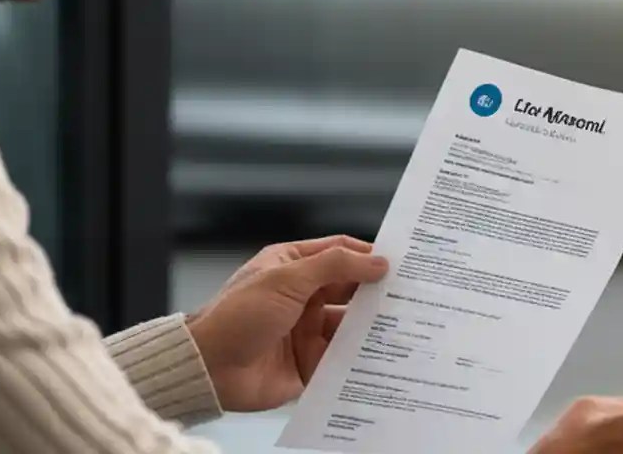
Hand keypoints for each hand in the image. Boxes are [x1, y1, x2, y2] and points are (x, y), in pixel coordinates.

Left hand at [185, 235, 387, 411]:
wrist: (208, 370)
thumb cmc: (237, 316)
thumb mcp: (287, 280)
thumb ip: (335, 267)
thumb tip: (378, 260)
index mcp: (293, 266)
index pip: (339, 252)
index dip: (369, 253)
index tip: (402, 260)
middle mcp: (303, 296)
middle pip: (350, 288)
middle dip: (377, 291)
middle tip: (413, 293)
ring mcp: (306, 328)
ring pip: (350, 324)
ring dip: (372, 325)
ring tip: (407, 324)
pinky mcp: (310, 361)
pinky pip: (342, 356)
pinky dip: (361, 355)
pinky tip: (385, 354)